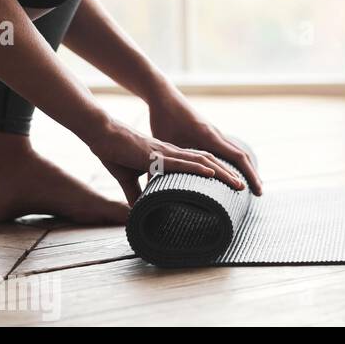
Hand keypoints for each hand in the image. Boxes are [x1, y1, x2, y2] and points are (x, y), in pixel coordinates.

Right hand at [86, 119, 247, 204]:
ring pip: (201, 163)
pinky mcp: (156, 154)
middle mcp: (173, 154)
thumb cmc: (114, 153)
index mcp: (169, 158)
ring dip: (221, 174)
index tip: (229, 186)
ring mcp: (167, 153)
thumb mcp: (128, 179)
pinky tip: (212, 173)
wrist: (101, 135)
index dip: (215, 175)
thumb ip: (136, 192)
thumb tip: (138, 208)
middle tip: (243, 188)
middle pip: (207, 164)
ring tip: (238, 184)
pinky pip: (181, 161)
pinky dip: (198, 168)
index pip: (198, 167)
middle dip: (227, 176)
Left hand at [147, 91, 262, 195]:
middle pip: (243, 156)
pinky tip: (233, 171)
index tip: (256, 190)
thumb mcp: (165, 144)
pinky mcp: (210, 134)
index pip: (238, 158)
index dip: (249, 175)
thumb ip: (170, 166)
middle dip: (252, 174)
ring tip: (250, 185)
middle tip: (259, 193)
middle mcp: (217, 135)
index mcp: (210, 137)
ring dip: (245, 168)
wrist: (165, 98)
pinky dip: (236, 162)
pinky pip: (229, 150)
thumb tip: (162, 191)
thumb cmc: (163, 119)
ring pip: (237, 153)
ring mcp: (215, 134)